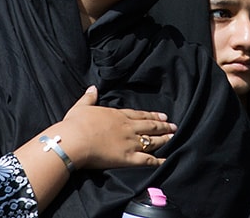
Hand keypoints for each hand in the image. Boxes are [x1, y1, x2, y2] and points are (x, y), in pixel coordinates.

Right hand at [57, 86, 176, 169]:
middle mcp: (127, 128)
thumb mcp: (82, 107)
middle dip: (163, 126)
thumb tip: (93, 88)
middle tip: (174, 126)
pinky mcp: (127, 158)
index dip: (152, 115)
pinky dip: (157, 160)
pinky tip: (165, 160)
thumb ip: (89, 98)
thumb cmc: (75, 124)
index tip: (163, 115)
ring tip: (173, 138)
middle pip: (150, 126)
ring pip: (151, 141)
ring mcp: (129, 143)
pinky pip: (147, 160)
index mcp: (118, 115)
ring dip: (164, 139)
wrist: (75, 140)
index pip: (139, 114)